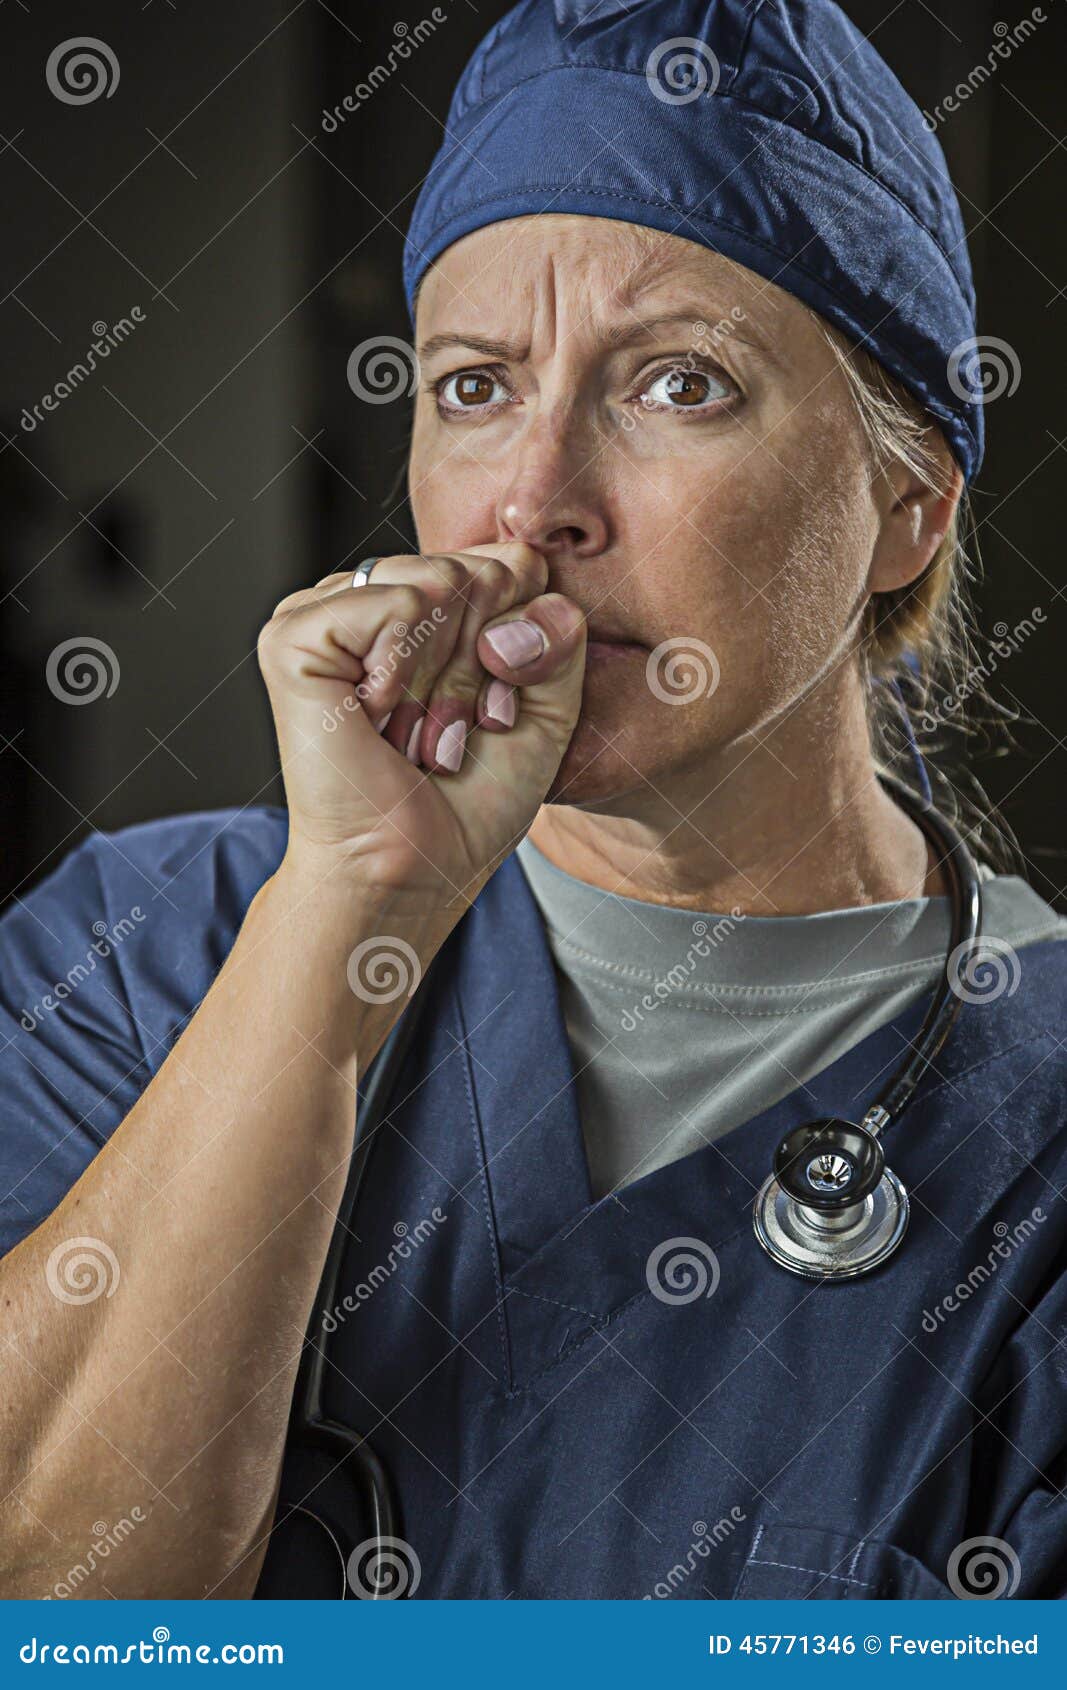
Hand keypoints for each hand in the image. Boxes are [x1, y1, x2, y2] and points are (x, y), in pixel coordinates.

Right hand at [257, 543, 586, 907]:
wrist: (412, 868)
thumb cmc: (468, 800)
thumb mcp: (547, 712)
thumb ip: (560, 638)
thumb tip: (527, 578)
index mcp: (425, 604)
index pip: (514, 565)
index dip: (521, 647)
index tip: (487, 716)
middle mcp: (374, 597)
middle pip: (481, 573)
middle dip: (482, 668)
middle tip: (443, 731)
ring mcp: (327, 610)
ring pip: (441, 581)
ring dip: (446, 679)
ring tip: (411, 730)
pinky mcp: (294, 634)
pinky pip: (398, 601)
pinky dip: (405, 671)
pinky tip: (373, 717)